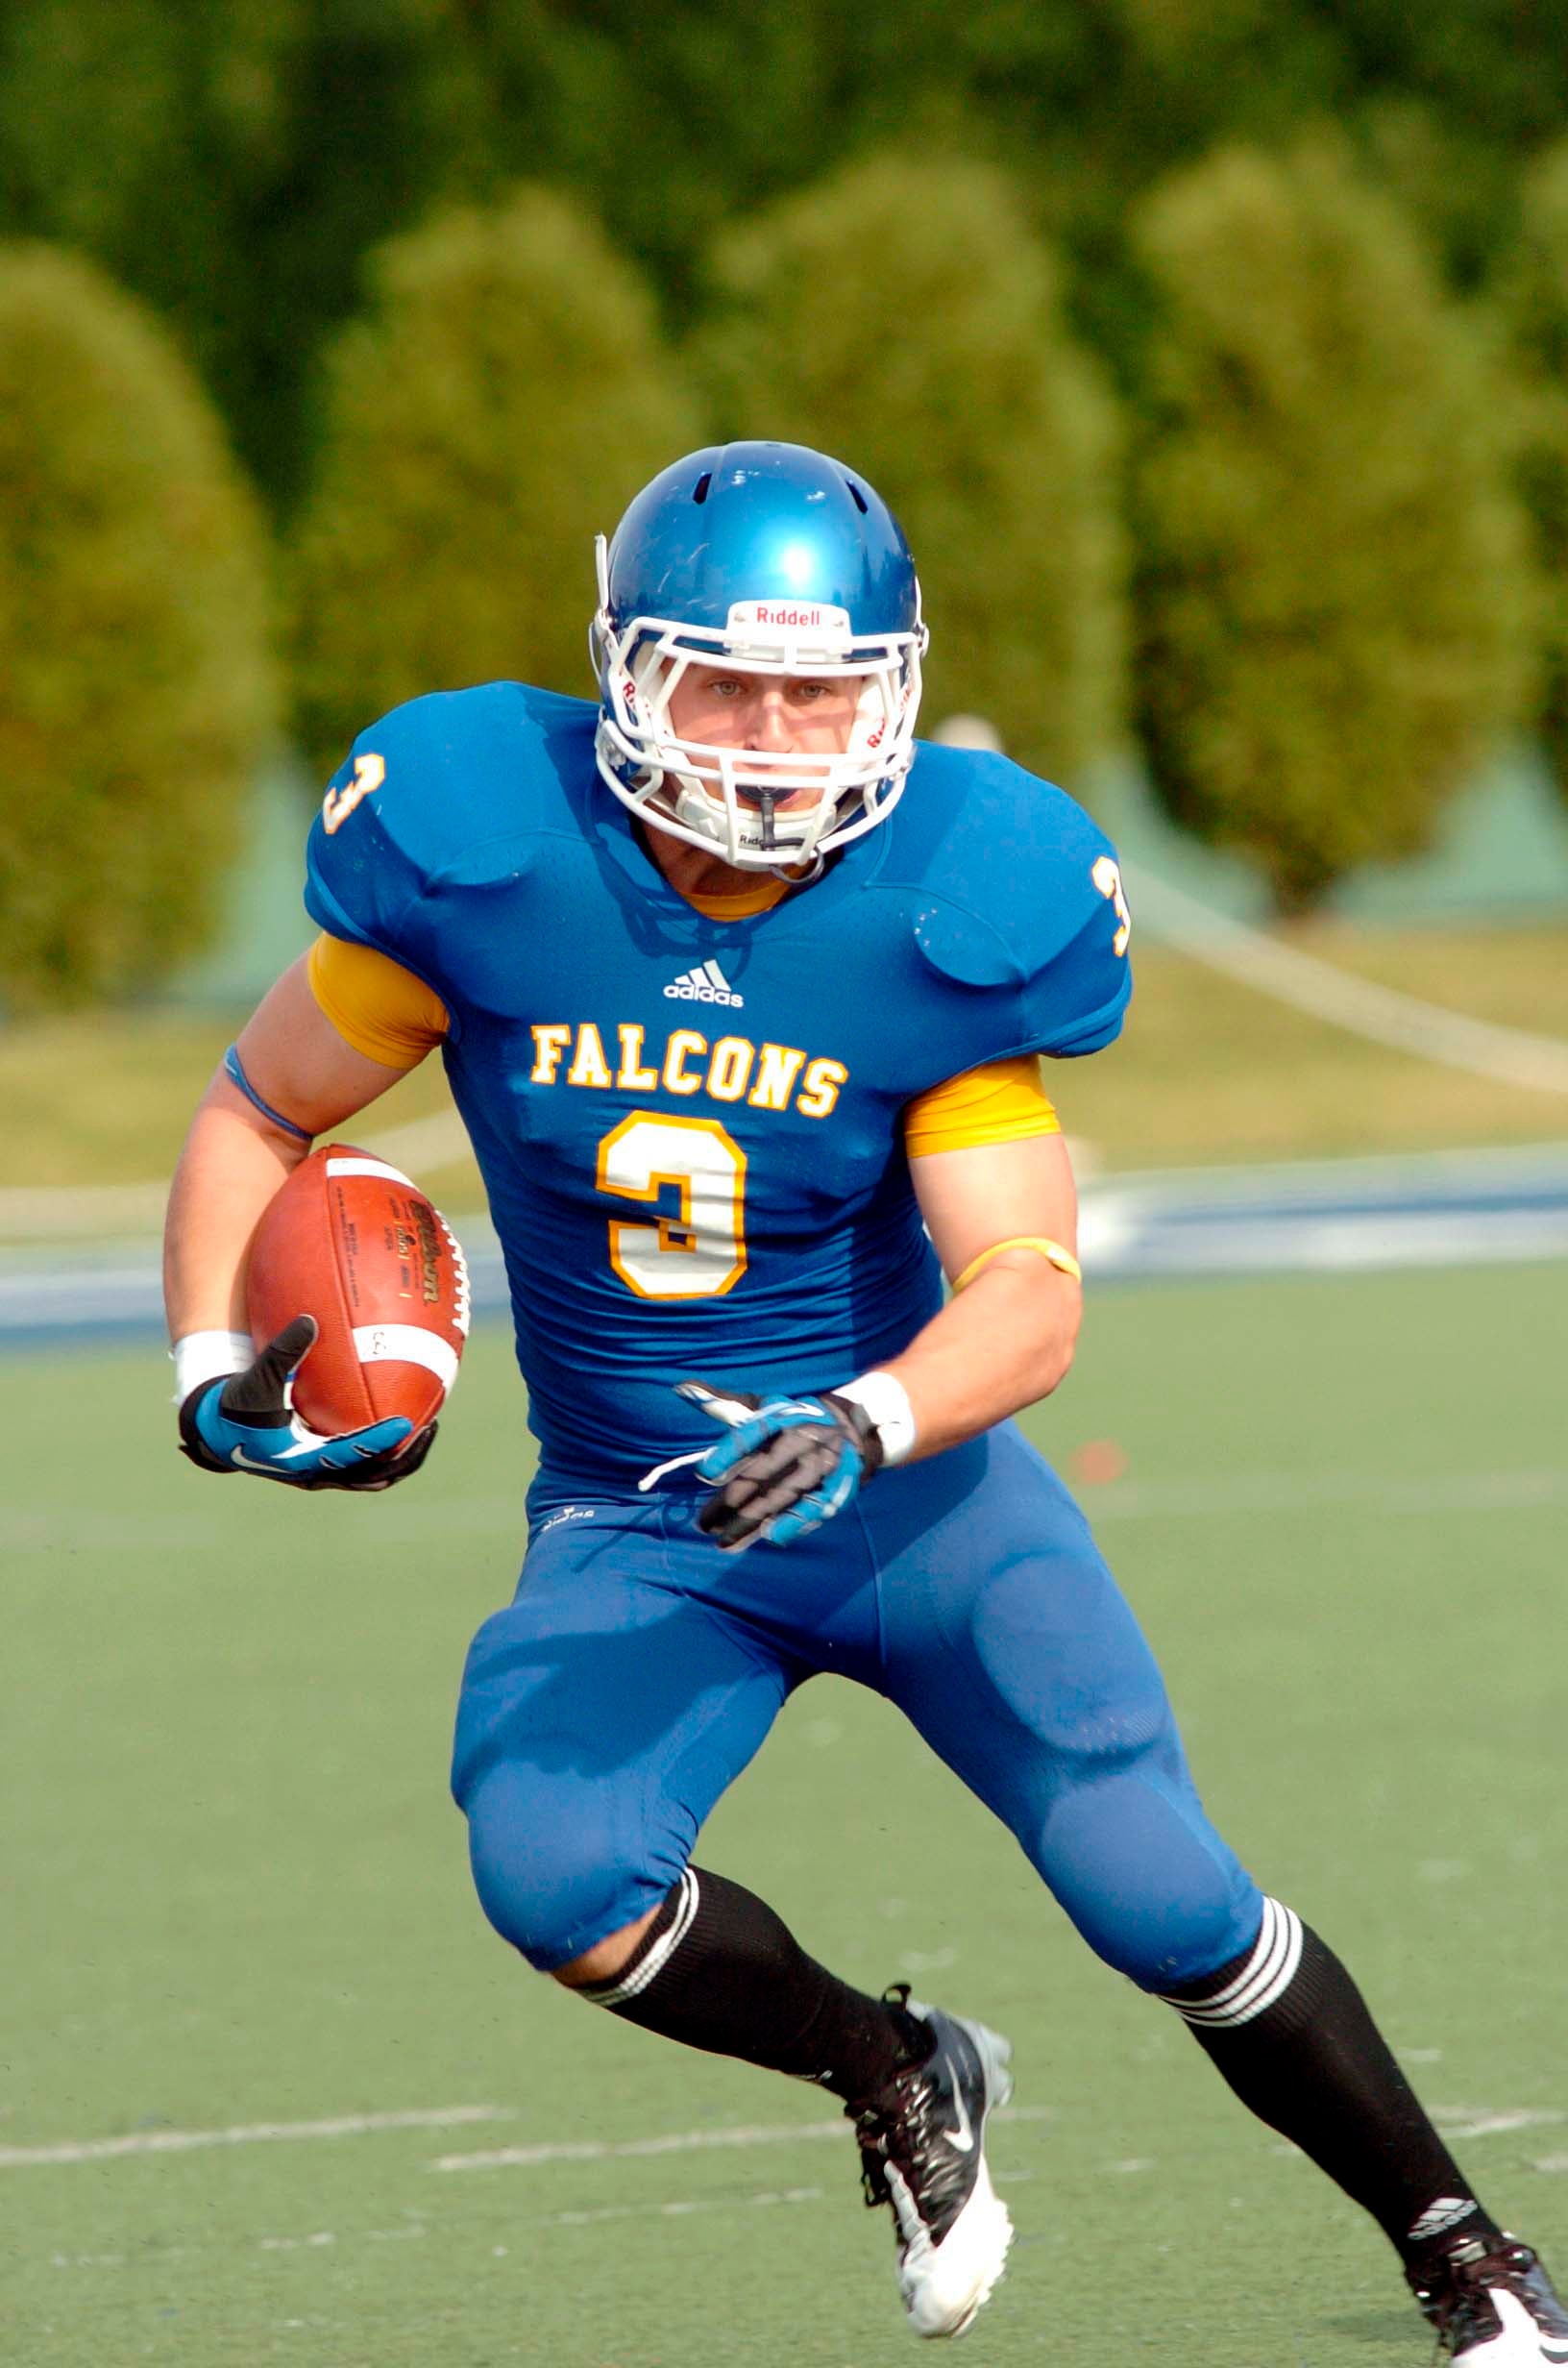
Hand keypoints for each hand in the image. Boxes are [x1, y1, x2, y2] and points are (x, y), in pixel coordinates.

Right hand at [178, 1314, 435, 1490]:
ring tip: (429, 1425)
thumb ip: (282, 1352)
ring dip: (403, 1455)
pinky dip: (387, 1443)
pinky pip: (367, 1457)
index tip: (406, 1423)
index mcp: (303, 1459)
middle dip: (405, 1456)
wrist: (221, 1432)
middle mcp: (320, 1472)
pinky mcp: (329, 1464)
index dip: (379, 1441)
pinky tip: (405, 1413)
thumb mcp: (257, 1380)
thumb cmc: (239, 1405)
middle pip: (375, 1474)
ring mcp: (327, 1472)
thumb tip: (309, 1319)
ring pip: (376, 1472)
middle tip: (430, 1427)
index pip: (350, 1454)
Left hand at [678, 1379, 883, 1551]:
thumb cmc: (792, 1419)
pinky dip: (795, 1521)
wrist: (851, 1426)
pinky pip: (816, 1505)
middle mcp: (802, 1437)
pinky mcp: (838, 1483)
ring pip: (782, 1494)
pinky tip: (771, 1537)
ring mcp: (821, 1462)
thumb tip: (680, 1389)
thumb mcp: (761, 1407)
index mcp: (781, 1416)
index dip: (728, 1453)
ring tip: (723, 1541)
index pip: (751, 1433)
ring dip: (752, 1520)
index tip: (703, 1475)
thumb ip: (722, 1403)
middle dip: (730, 1501)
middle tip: (703, 1524)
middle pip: (762, 1471)